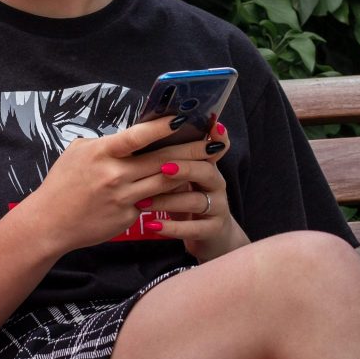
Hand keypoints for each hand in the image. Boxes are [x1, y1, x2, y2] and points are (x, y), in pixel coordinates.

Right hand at [19, 116, 193, 255]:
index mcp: (101, 153)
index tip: (183, 117)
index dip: (162, 126)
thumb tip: (129, 139)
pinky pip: (155, 202)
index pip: (136, 136)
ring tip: (208, 163)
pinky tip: (185, 187)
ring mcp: (123, 197)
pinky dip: (170, 193)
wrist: (50, 222)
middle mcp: (115, 175)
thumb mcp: (77, 153)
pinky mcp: (128, 217)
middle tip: (214, 142)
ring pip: (164, 182)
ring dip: (188, 172)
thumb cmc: (62, 184)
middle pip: (161, 159)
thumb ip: (104, 144)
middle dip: (191, 149)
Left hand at [138, 120, 248, 260]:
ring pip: (196, 201)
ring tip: (142, 203)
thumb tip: (143, 133)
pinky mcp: (213, 230)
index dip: (217, 136)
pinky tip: (152, 226)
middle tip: (164, 168)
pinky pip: (193, 229)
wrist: (206, 235)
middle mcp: (216, 183)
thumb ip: (169, 158)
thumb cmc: (185, 198)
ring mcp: (217, 207)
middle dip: (185, 168)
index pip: (215, 147)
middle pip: (206, 171)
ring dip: (167, 201)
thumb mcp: (181, 176)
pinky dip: (172, 228)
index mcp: (206, 165)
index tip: (213, 124)